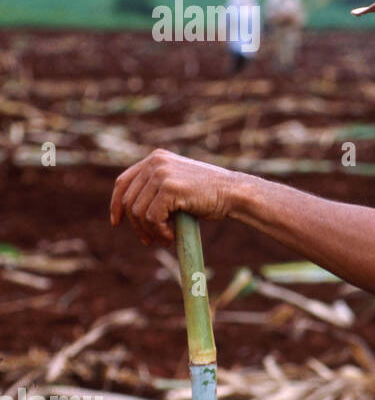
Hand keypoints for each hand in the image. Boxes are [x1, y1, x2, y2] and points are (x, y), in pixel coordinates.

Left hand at [110, 149, 243, 245]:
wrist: (234, 193)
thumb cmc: (210, 195)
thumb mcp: (178, 185)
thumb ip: (157, 189)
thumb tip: (131, 213)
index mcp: (156, 158)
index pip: (124, 181)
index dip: (116, 203)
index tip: (117, 222)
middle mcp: (155, 162)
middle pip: (129, 200)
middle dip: (136, 225)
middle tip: (149, 241)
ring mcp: (161, 173)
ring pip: (138, 212)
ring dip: (150, 231)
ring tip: (165, 240)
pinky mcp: (169, 188)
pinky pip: (152, 217)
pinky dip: (159, 232)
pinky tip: (172, 237)